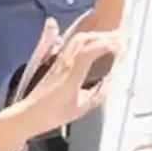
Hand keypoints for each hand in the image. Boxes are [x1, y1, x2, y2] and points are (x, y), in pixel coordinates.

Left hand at [13, 17, 120, 137]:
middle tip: (121, 38)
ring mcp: (59, 61)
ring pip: (77, 40)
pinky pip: (72, 45)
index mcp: (72, 74)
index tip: (122, 46)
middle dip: (104, 36)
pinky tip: (93, 43)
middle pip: (84, 39)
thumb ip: (99, 93)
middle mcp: (65, 63)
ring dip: (95, 36)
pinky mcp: (56, 63)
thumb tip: (112, 80)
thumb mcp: (81, 108)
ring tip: (110, 39)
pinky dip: (86, 40)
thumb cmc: (54, 114)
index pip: (90, 51)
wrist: (29, 114)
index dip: (107, 44)